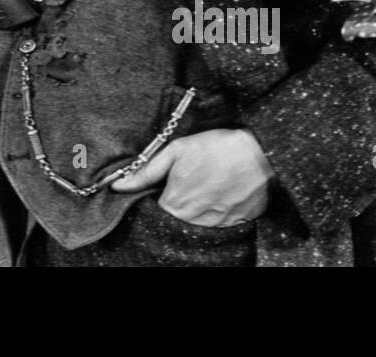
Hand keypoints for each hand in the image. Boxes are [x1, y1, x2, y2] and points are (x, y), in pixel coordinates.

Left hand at [110, 128, 272, 226]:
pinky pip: (219, 228)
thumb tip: (118, 185)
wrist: (257, 153)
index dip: (157, 201)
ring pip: (196, 226)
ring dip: (196, 212)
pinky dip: (216, 215)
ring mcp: (216, 227)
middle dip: (176, 207)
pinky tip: (220, 196)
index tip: (165, 188)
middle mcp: (193, 221)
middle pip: (175, 222)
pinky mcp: (236, 226)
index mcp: (175, 205)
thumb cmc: (215, 148)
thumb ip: (146, 172)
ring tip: (204, 190)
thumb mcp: (176, 151)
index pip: (155, 214)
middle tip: (187, 188)